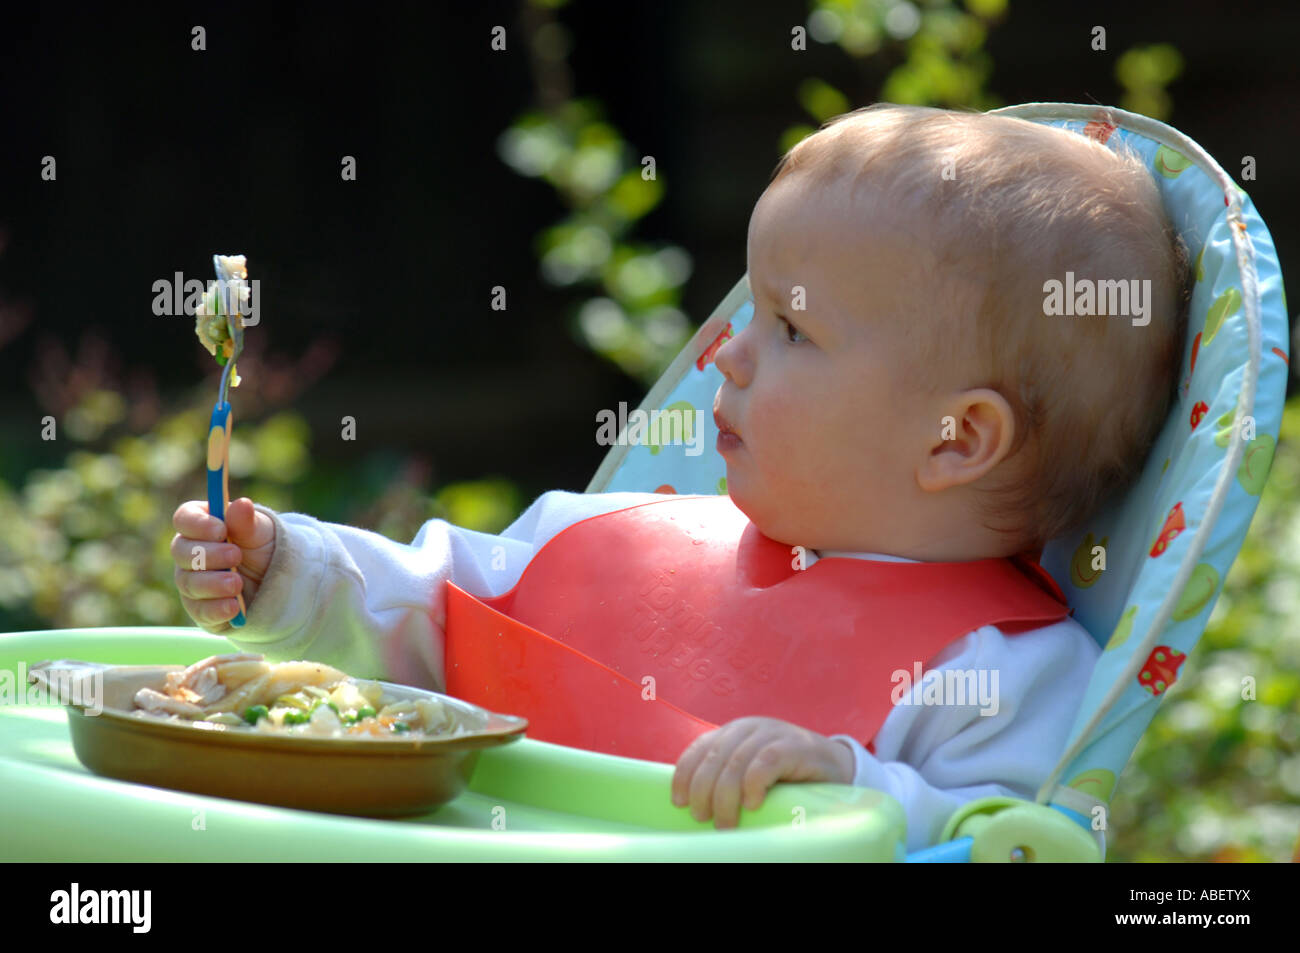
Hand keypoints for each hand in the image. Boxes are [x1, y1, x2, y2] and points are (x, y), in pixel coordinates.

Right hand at [171, 498, 275, 631]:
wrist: (277, 584)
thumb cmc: (263, 549)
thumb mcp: (262, 533)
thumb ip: (248, 522)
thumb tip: (242, 503)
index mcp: (202, 525)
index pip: (184, 518)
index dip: (198, 524)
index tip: (221, 530)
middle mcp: (190, 554)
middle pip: (181, 552)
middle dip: (209, 555)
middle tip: (236, 556)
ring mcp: (192, 582)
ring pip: (188, 583)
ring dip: (213, 583)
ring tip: (238, 584)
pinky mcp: (201, 609)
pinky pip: (200, 611)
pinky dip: (216, 609)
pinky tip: (233, 607)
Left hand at [671, 716, 855, 827]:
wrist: (836, 767)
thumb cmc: (787, 777)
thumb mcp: (751, 773)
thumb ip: (727, 778)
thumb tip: (693, 809)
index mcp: (734, 732)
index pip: (700, 747)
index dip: (685, 773)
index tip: (679, 801)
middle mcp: (750, 727)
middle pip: (715, 756)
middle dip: (703, 790)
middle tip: (703, 818)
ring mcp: (774, 733)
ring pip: (737, 761)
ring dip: (726, 796)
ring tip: (725, 823)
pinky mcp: (796, 746)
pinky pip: (767, 761)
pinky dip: (754, 783)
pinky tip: (752, 804)